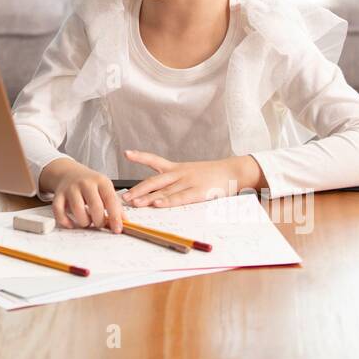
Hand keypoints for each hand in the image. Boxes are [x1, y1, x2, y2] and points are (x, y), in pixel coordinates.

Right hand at [41, 159, 123, 232]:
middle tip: (100, 224)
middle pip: (95, 206)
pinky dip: (65, 221)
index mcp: (101, 181)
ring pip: (77, 210)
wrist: (69, 173)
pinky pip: (59, 211)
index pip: (110, 200)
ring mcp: (70, 188)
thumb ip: (115, 205)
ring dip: (84, 222)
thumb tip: (124, 222)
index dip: (115, 217)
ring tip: (87, 222)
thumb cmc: (91, 184)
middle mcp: (85, 183)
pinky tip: (71, 224)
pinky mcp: (58, 195)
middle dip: (99, 221)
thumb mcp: (106, 189)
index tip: (117, 229)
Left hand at [120, 149, 250, 206]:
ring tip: (135, 203)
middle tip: (125, 197)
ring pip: (164, 191)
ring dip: (148, 198)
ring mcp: (188, 182)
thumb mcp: (190, 172)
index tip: (126, 153)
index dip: (140, 156)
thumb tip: (158, 193)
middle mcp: (180, 173)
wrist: (233, 171)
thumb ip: (175, 181)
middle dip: (138, 189)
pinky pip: (180, 197)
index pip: (155, 160)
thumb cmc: (211, 175)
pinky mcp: (198, 191)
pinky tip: (158, 204)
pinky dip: (168, 201)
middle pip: (155, 181)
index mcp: (177, 168)